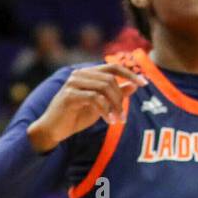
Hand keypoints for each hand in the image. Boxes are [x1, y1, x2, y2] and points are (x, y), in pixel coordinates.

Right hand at [26, 63, 145, 151]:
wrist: (53, 130)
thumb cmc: (76, 116)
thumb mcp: (100, 105)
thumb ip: (115, 94)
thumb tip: (134, 85)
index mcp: (88, 74)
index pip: (113, 67)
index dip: (130, 73)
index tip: (145, 84)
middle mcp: (79, 74)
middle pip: (110, 79)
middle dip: (120, 98)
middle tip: (123, 116)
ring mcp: (73, 83)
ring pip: (104, 87)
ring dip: (115, 106)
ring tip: (117, 120)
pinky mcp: (69, 95)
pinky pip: (94, 98)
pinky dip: (105, 110)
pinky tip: (108, 121)